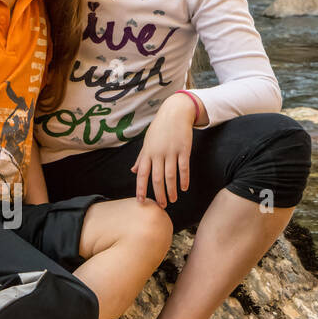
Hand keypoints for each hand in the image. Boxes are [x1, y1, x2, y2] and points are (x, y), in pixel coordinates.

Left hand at [130, 93, 197, 207]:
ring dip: (171, 189)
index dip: (141, 189)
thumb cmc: (159, 129)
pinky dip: (184, 178)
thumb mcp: (147, 142)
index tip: (141, 201)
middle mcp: (158, 153)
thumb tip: (133, 170)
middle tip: (161, 206)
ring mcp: (171, 151)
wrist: (175, 113)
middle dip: (159, 193)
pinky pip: (184, 167)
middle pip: (157, 178)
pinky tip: (184, 188)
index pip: (142, 174)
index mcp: (148, 153)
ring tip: (172, 200)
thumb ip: (141, 158)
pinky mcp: (184, 149)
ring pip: (170, 175)